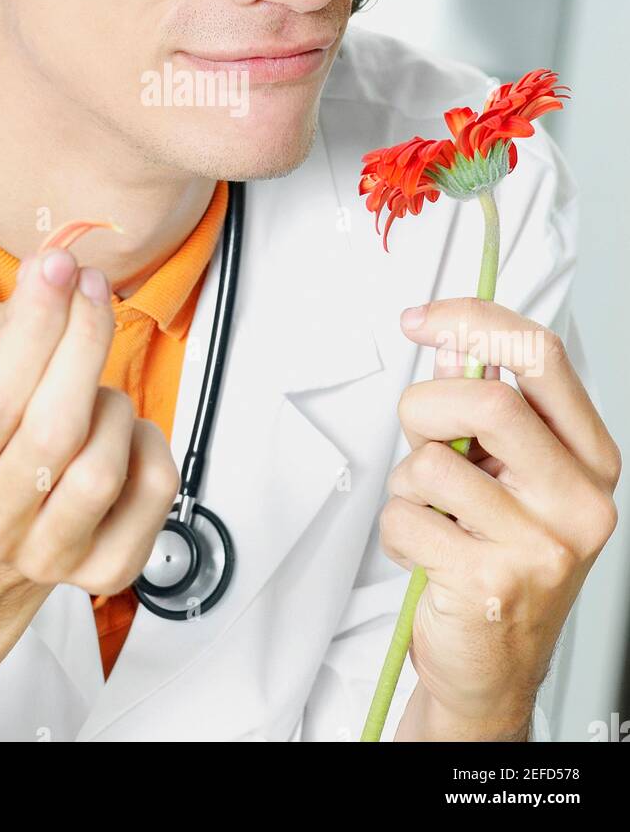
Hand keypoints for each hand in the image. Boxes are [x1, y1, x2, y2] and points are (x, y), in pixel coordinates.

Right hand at [0, 248, 180, 595]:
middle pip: (56, 429)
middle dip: (84, 341)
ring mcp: (47, 555)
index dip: (35, 323)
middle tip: (91, 291)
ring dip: (112, 403)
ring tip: (94, 392)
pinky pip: (154, 490)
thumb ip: (4, 326)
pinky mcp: (104, 569)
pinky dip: (149, 443)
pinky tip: (122, 435)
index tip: (58, 267)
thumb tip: (50, 271)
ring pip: (104, 466)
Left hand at [382, 297, 620, 739]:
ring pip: (433, 463)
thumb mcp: (502, 474)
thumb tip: (449, 345)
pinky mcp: (491, 582)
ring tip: (434, 516)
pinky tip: (426, 554)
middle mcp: (579, 500)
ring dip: (407, 484)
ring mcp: (541, 546)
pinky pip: (407, 518)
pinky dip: (397, 530)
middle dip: (426, 407)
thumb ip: (480, 409)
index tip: (423, 319)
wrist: (493, 668)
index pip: (541, 355)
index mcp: (590, 459)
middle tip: (421, 436)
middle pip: (488, 400)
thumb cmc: (497, 560)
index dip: (473, 321)